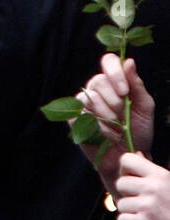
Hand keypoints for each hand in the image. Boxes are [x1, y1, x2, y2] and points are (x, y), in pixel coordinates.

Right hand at [77, 54, 154, 194]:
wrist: (128, 158)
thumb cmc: (138, 132)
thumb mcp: (145, 107)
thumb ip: (137, 85)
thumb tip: (129, 62)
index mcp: (114, 82)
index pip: (108, 61)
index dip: (114, 71)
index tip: (125, 91)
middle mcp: (96, 89)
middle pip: (98, 80)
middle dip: (114, 100)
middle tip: (122, 115)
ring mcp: (82, 103)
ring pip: (90, 98)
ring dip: (107, 116)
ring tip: (116, 128)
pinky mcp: (73, 118)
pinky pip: (81, 115)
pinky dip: (98, 126)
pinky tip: (106, 135)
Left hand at [113, 152, 169, 219]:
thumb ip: (154, 173)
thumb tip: (137, 154)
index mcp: (162, 176)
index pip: (127, 160)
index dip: (126, 170)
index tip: (133, 178)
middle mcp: (153, 189)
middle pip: (120, 183)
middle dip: (129, 193)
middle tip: (144, 202)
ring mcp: (146, 207)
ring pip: (121, 204)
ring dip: (132, 211)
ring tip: (151, 216)